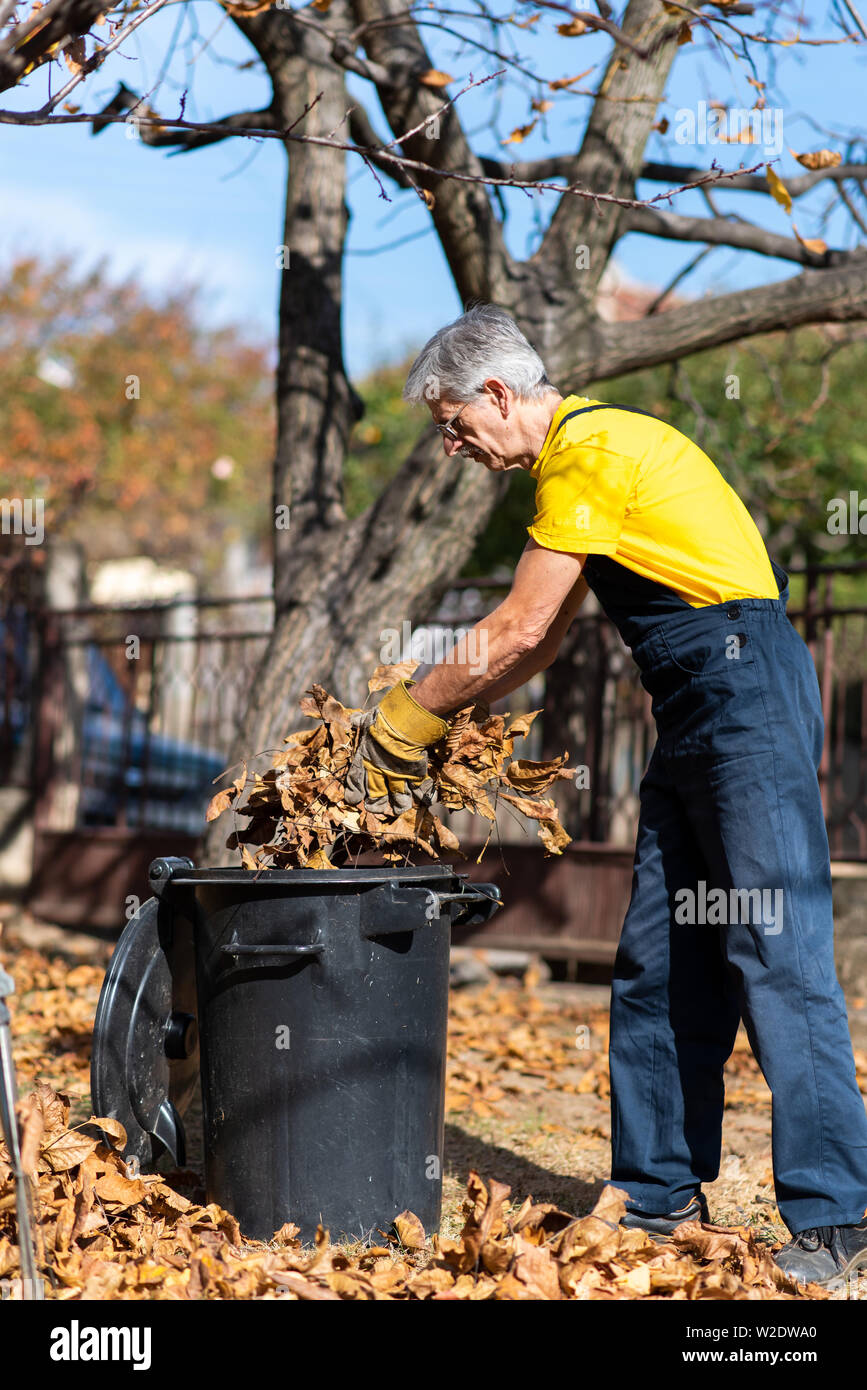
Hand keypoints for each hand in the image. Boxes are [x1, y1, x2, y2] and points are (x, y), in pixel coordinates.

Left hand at [343, 680, 450, 815]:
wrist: (404, 723)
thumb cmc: (384, 719)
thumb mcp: (369, 719)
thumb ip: (361, 721)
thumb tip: (355, 718)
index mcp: (365, 759)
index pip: (355, 780)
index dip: (354, 792)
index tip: (353, 799)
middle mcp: (380, 771)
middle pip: (375, 795)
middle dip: (375, 804)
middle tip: (374, 808)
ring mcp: (398, 775)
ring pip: (398, 797)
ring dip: (399, 805)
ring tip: (399, 809)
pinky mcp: (415, 773)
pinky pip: (420, 788)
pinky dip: (426, 795)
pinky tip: (429, 801)